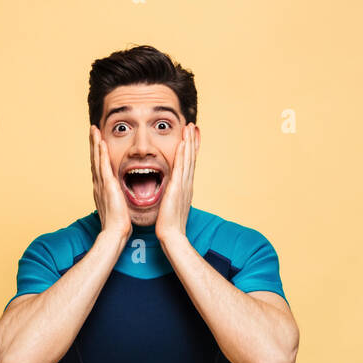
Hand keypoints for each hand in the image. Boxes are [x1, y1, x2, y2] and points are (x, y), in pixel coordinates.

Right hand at [90, 126, 131, 244]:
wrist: (114, 233)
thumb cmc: (118, 224)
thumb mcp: (117, 207)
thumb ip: (118, 199)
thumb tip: (121, 197)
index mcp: (102, 189)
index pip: (99, 167)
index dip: (97, 153)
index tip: (98, 141)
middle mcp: (99, 184)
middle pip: (94, 159)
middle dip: (93, 143)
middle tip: (92, 129)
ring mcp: (101, 185)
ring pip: (96, 159)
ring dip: (95, 143)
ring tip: (94, 129)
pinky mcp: (107, 186)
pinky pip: (103, 166)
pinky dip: (101, 154)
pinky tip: (101, 142)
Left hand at [155, 123, 196, 246]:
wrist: (171, 236)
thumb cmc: (169, 225)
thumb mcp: (171, 206)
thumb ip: (171, 197)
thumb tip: (169, 193)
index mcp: (184, 188)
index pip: (188, 165)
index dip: (190, 150)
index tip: (191, 138)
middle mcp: (186, 184)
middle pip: (191, 158)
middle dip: (192, 142)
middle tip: (193, 126)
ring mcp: (183, 186)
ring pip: (188, 159)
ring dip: (189, 142)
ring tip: (190, 128)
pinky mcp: (177, 188)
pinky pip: (181, 167)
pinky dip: (183, 154)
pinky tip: (183, 143)